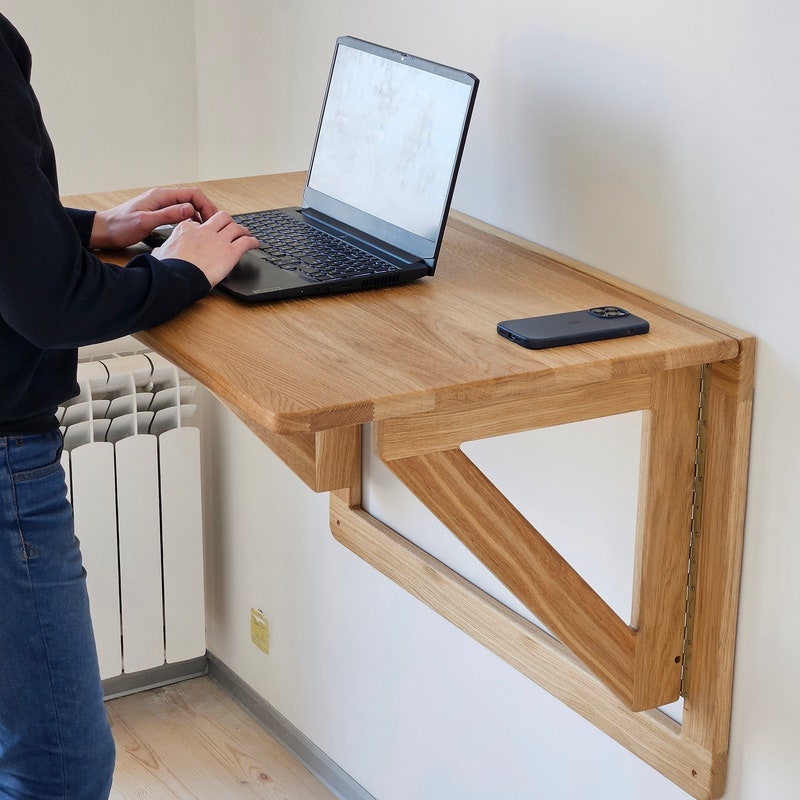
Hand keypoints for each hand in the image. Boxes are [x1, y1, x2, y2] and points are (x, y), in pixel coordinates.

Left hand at [89, 187, 219, 249]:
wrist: (103, 230)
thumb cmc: (120, 226)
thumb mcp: (145, 222)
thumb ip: (168, 215)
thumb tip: (189, 209)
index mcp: (161, 196)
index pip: (193, 194)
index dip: (207, 206)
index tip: (213, 220)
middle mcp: (162, 198)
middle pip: (193, 199)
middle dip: (207, 210)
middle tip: (215, 226)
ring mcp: (161, 205)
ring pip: (188, 206)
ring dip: (200, 216)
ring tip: (207, 229)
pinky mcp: (159, 214)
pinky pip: (180, 213)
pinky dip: (191, 220)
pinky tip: (192, 231)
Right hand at [152, 211, 259, 286]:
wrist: (177, 278)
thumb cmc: (167, 269)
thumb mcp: (159, 254)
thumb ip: (160, 250)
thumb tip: (157, 252)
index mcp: (185, 229)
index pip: (198, 223)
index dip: (204, 228)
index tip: (208, 233)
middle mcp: (204, 230)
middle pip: (220, 217)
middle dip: (226, 221)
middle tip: (230, 228)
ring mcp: (218, 240)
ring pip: (235, 226)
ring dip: (242, 229)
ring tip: (245, 233)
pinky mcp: (230, 252)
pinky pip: (246, 242)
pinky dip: (252, 241)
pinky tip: (255, 244)